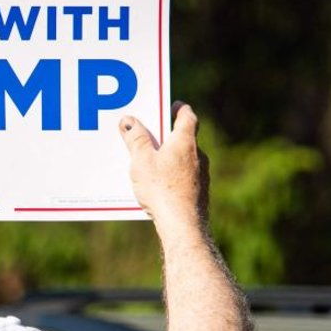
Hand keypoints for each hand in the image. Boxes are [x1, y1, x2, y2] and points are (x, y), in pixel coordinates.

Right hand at [119, 102, 208, 231]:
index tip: (175, 105)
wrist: (182, 225)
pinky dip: (174, 175)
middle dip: (170, 134)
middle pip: (185, 138)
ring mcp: (201, 175)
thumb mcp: (141, 161)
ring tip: (152, 162)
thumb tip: (129, 120)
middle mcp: (197, 156)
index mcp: (185, 142)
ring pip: (185, 159)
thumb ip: (136, 139)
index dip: (181, 109)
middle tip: (155, 132)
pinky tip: (159, 186)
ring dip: (171, 157)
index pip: (188, 117)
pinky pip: (185, 178)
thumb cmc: (162, 189)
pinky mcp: (199, 193)